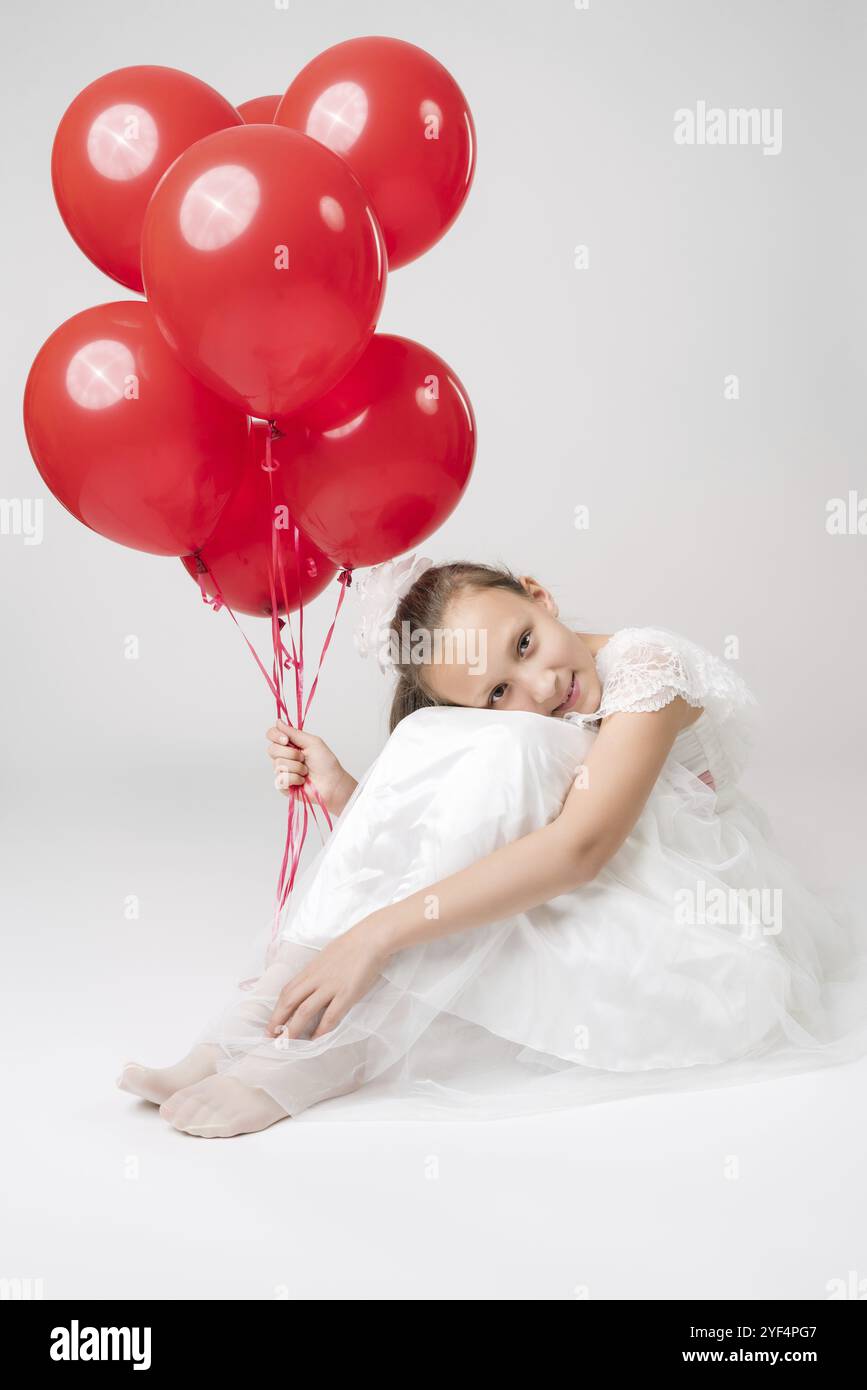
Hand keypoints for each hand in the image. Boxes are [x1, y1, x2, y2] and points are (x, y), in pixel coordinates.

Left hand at [264, 922, 389, 1040]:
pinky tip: (316, 1039)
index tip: (271, 1023)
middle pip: (289, 1002)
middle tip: (271, 1037)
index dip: (276, 1009)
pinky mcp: (346, 994)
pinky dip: (321, 1030)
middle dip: (278, 1021)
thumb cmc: (352, 945)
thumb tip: (311, 986)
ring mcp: (330, 986)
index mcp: (310, 969)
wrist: (371, 938)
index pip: (287, 991)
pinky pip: (330, 1016)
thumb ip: (317, 972)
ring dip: (294, 1029)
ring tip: (288, 1043)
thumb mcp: (326, 956)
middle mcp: (316, 979)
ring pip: (305, 1011)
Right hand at [265, 719, 356, 814]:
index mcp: (289, 744)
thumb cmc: (325, 763)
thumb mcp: (312, 742)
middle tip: (303, 758)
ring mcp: (281, 770)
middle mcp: (283, 756)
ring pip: (278, 764)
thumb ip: (293, 732)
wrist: (332, 783)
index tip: (286, 740)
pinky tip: (302, 780)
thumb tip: (278, 721)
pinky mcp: (282, 785)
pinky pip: (281, 778)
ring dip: (297, 767)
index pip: (272, 734)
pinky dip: (295, 779)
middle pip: (272, 749)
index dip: (275, 735)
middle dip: (291, 754)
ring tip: (306, 771)